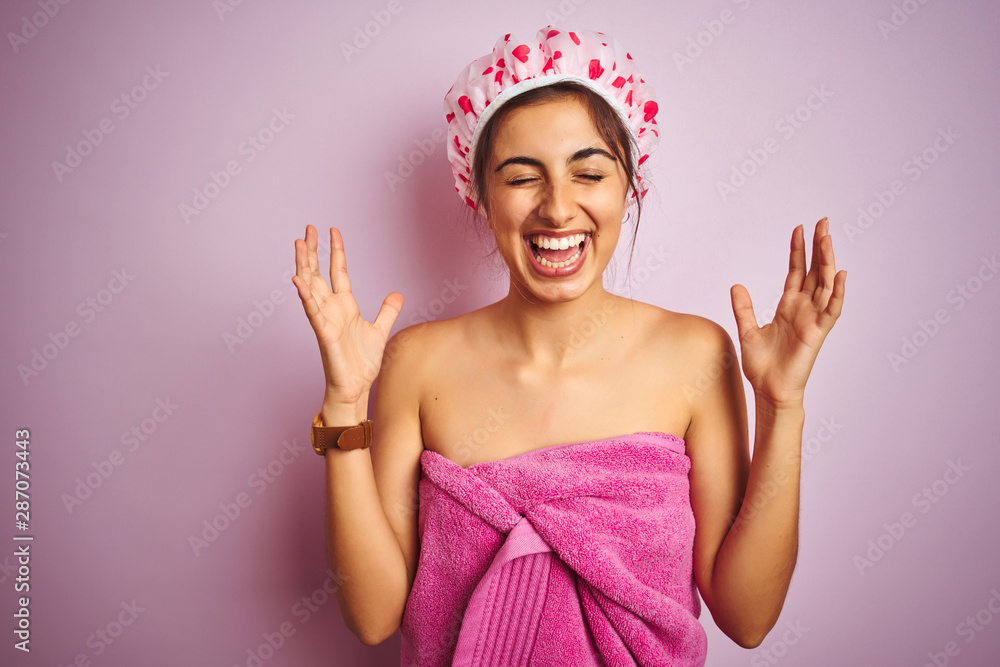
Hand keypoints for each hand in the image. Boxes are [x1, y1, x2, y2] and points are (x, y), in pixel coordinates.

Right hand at [292, 225, 403, 406]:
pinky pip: (312, 311)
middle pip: (318, 273)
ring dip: (304, 265)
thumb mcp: (380, 330)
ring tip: (298, 243)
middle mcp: (331, 309)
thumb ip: (387, 311)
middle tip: (307, 228)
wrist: (355, 388)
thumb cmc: (362, 363)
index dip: (336, 251)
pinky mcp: (323, 334)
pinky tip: (297, 279)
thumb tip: (397, 294)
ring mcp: (325, 320)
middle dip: (312, 251)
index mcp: (345, 306)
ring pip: (310, 287)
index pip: (338, 271)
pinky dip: (305, 295)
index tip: (332, 231)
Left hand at [730, 217, 845, 408]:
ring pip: (825, 284)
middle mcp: (803, 309)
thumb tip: (736, 285)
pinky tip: (841, 273)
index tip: (799, 229)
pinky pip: (832, 310)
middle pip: (815, 271)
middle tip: (823, 221)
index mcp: (788, 306)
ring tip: (828, 238)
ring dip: (828, 261)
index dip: (798, 251)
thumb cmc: (762, 366)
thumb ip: (744, 308)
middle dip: (819, 246)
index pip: (796, 272)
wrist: (769, 390)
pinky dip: (838, 292)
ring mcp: (813, 319)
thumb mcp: (747, 330)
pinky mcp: (818, 333)